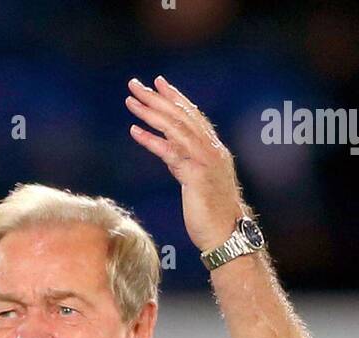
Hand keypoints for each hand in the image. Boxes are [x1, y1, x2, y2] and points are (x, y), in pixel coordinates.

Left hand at [125, 76, 245, 252]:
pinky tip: (135, 131)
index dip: (176, 98)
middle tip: (136, 84)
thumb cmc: (214, 215)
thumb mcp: (202, 183)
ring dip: (150, 112)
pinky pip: (169, 153)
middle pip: (181, 116)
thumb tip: (175, 156)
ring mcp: (204, 160)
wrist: (227, 234)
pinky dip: (151, 140)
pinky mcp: (195, 175)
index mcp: (214, 150)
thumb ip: (189, 165)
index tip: (159, 82)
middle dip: (157, 98)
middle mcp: (210, 150)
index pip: (193, 116)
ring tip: (131, 101)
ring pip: (175, 128)